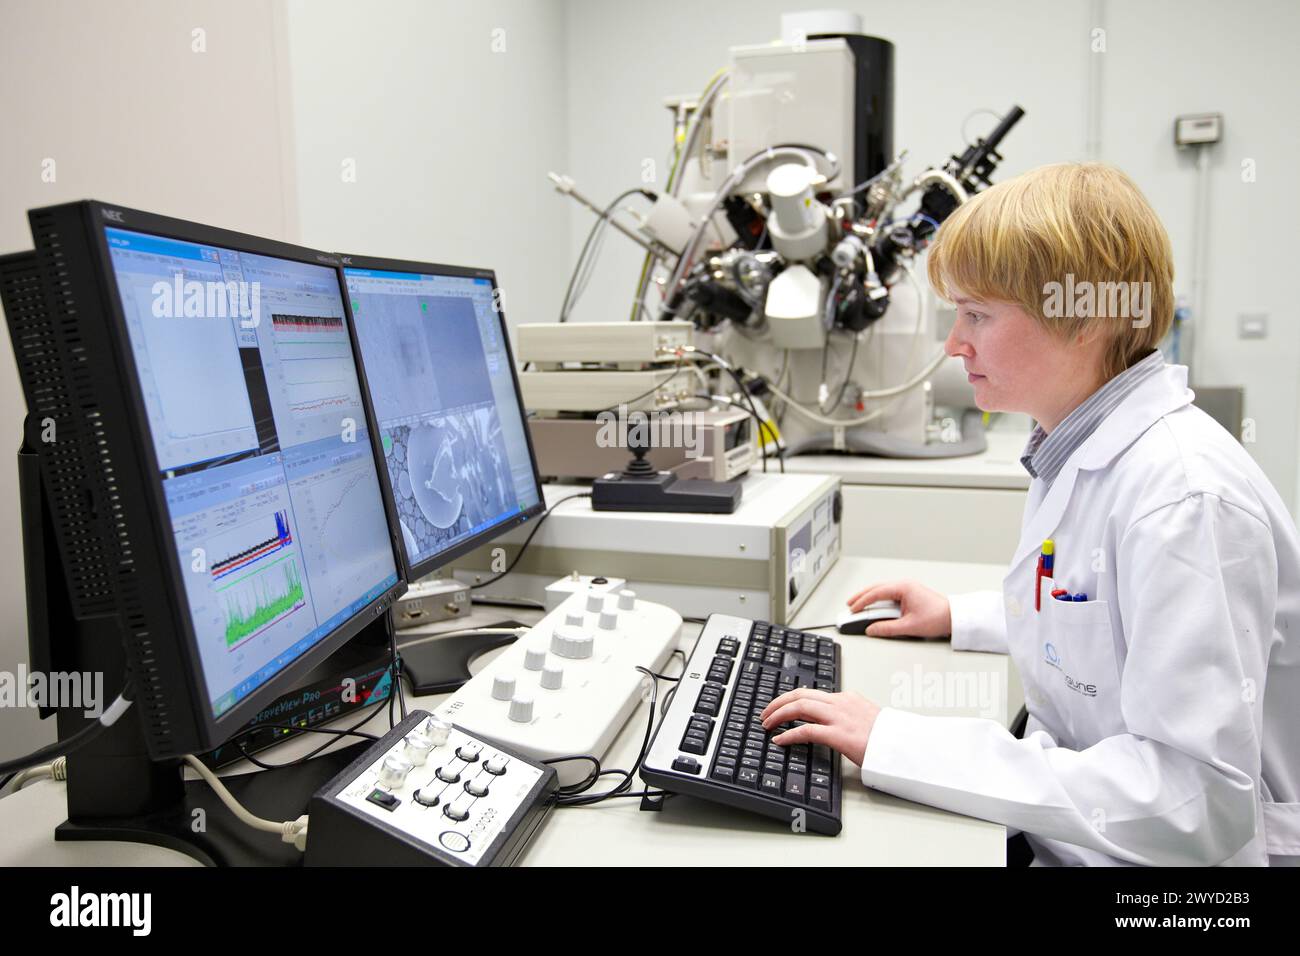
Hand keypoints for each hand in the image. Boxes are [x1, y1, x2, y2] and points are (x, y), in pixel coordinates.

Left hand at [760, 688, 880, 765]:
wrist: (903, 745)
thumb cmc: (887, 737)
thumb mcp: (866, 719)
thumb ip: (848, 717)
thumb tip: (834, 725)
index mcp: (847, 697)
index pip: (811, 693)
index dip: (791, 699)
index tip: (780, 706)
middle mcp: (840, 702)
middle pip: (800, 695)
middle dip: (778, 703)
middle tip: (766, 713)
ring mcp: (839, 717)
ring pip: (798, 707)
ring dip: (778, 714)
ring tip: (766, 724)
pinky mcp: (838, 734)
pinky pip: (805, 731)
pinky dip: (788, 734)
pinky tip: (779, 740)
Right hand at [846, 579, 950, 637]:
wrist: (954, 617)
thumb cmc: (937, 617)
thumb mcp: (909, 626)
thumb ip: (886, 628)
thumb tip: (871, 629)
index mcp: (903, 588)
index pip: (876, 593)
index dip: (861, 602)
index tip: (852, 610)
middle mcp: (904, 585)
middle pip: (876, 588)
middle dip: (861, 597)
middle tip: (849, 605)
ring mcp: (907, 588)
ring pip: (882, 590)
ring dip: (869, 598)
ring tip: (858, 605)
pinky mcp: (909, 594)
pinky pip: (889, 594)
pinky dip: (878, 600)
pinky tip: (873, 606)